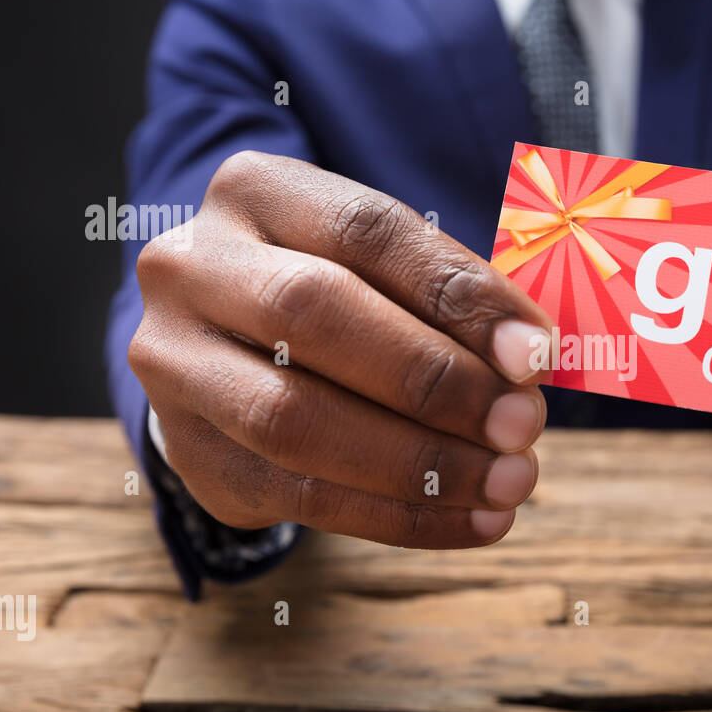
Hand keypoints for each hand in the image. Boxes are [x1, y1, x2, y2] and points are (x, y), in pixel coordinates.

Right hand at [129, 151, 553, 546]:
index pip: (366, 230)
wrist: (241, 347)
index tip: (538, 354)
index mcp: (255, 190)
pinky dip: (399, 517)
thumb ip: (453, 297)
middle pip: (312, 313)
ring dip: (420, 463)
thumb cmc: (349, 297)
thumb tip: (532, 359)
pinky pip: (296, 496)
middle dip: (434, 380)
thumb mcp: (391, 268)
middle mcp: (192, 266)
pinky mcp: (188, 449)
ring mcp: (173, 361)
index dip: (458, 294)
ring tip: (510, 482)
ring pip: (291, 419)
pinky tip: (473, 521)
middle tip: (523, 425)